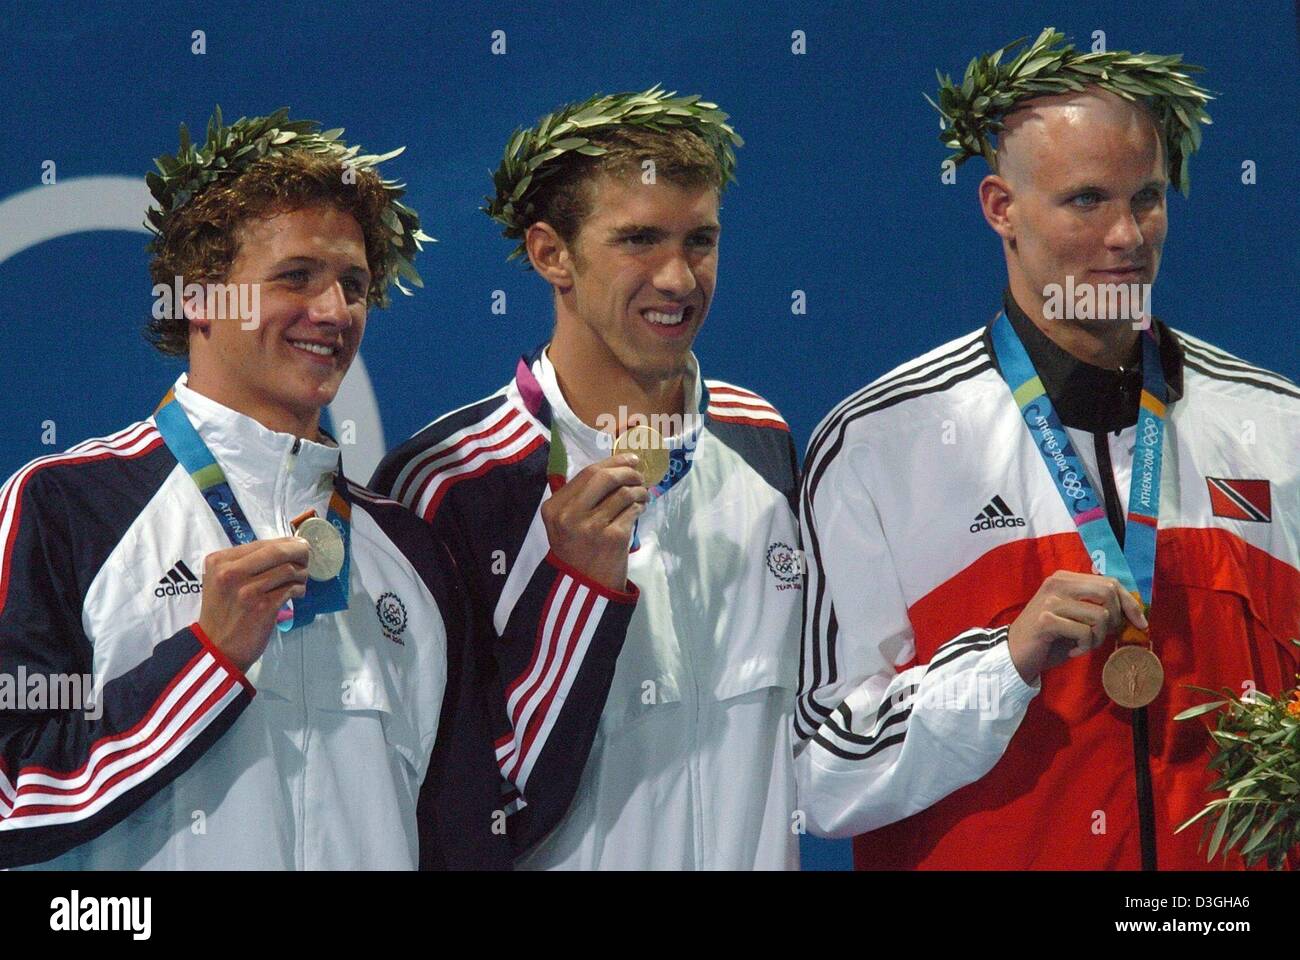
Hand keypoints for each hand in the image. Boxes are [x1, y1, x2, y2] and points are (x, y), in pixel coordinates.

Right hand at [197, 538, 309, 671]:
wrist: (217, 648)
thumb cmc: (224, 612)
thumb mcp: (223, 581)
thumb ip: (247, 563)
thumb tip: (286, 546)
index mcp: (219, 561)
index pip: (262, 543)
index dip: (286, 543)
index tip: (299, 547)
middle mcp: (230, 573)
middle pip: (277, 551)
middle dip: (299, 552)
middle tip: (307, 558)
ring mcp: (247, 590)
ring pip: (288, 569)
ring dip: (301, 574)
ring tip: (301, 580)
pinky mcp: (262, 607)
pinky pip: (291, 588)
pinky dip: (299, 588)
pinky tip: (297, 593)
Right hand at [541, 454, 648, 591]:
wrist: (583, 586)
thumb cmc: (576, 550)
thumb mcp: (564, 523)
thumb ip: (579, 497)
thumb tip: (615, 467)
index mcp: (554, 507)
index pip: (587, 473)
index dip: (613, 462)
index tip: (630, 459)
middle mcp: (569, 515)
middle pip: (604, 477)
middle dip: (627, 471)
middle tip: (639, 475)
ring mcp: (592, 526)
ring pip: (623, 493)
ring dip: (639, 490)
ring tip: (642, 494)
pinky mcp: (613, 537)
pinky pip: (632, 511)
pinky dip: (640, 506)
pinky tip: (640, 508)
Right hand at [1007, 570, 1147, 683]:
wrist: (1014, 654)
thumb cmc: (1049, 637)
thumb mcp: (1074, 615)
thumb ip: (1095, 605)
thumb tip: (1133, 608)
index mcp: (1065, 578)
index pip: (1109, 581)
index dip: (1130, 602)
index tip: (1140, 623)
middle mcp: (1057, 583)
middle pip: (1108, 592)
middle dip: (1116, 619)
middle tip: (1103, 636)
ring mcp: (1051, 600)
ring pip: (1101, 615)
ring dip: (1098, 637)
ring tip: (1083, 644)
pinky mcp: (1047, 620)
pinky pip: (1085, 633)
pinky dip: (1084, 647)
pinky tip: (1071, 650)